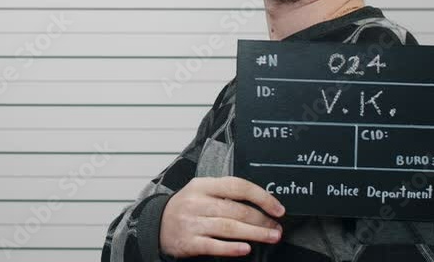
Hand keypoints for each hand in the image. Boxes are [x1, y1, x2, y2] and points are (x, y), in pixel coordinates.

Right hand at [159, 176, 285, 257]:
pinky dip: (232, 248)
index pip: (238, 186)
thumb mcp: (200, 191)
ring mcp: (192, 222)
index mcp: (203, 185)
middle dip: (262, 220)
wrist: (156, 224)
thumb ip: (225, 193)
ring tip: (270, 237)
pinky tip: (245, 248)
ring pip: (229, 227)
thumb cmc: (185, 208)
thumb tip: (260, 203)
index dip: (262, 197)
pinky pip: (214, 245)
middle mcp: (197, 202)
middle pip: (236, 210)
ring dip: (255, 233)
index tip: (277, 208)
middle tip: (276, 227)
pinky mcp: (189, 242)